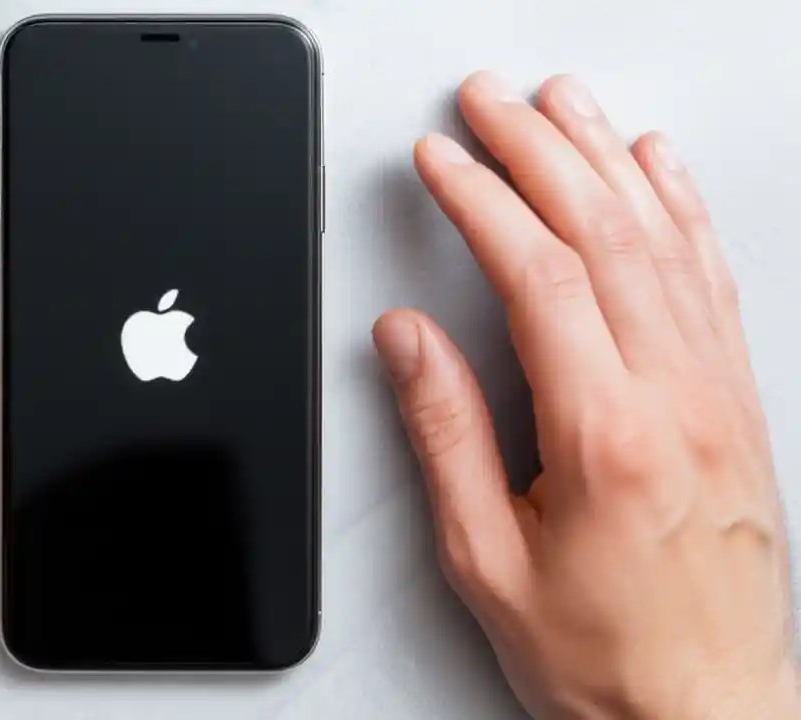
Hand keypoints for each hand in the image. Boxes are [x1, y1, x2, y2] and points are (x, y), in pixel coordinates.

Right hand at [374, 73, 799, 718]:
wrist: (708, 710)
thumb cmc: (603, 653)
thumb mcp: (486, 556)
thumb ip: (444, 434)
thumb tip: (406, 341)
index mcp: (606, 436)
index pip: (536, 275)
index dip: (481, 200)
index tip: (442, 160)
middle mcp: (676, 400)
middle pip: (605, 233)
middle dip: (538, 150)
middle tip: (492, 101)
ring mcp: (718, 395)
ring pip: (665, 241)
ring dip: (608, 159)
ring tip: (566, 105)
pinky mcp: (737, 403)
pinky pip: (711, 281)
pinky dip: (682, 210)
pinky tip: (658, 171)